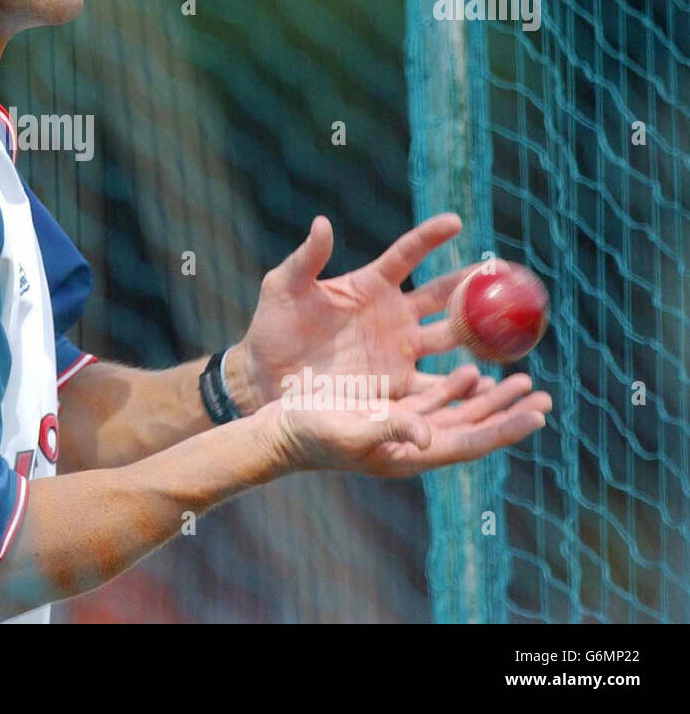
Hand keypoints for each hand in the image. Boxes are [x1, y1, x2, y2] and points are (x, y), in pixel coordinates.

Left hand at [227, 213, 501, 411]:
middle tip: (507, 273)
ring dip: (480, 332)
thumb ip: (306, 258)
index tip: (455, 221)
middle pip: (443, 295)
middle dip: (475, 284)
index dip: (430, 237)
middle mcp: (393, 314)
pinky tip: (491, 382)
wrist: (265, 374)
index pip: (407, 254)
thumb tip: (322, 222)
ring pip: (451, 337)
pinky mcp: (397, 383)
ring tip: (514, 325)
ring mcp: (399, 349)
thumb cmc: (272, 325)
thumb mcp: (282, 287)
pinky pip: (438, 382)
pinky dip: (464, 383)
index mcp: (370, 284)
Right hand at [255, 364, 550, 478]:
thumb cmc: (310, 435)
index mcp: (409, 453)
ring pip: (457, 410)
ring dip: (489, 395)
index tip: (537, 414)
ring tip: (520, 379)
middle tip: (544, 394)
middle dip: (507, 410)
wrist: (278, 429)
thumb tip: (429, 435)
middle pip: (472, 426)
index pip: (469, 442)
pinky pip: (431, 397)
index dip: (504, 429)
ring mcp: (402, 425)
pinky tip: (470, 369)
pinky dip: (455, 384)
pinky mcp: (387, 408)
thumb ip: (390, 429)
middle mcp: (413, 441)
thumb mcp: (349, 431)